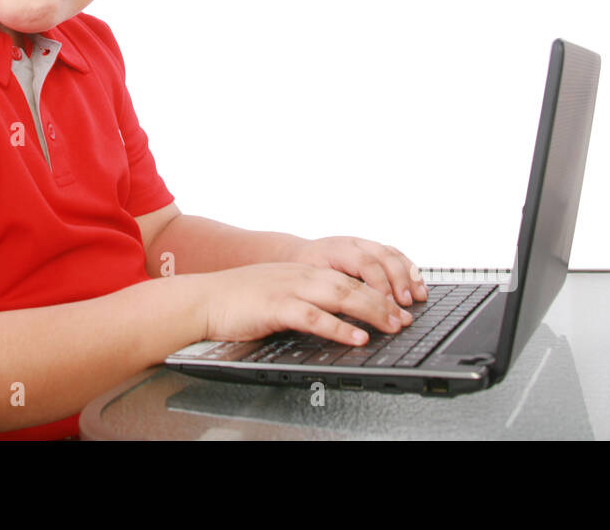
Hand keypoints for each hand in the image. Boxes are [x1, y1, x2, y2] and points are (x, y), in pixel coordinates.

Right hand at [193, 263, 411, 344]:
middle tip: (406, 318)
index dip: (378, 289)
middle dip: (384, 300)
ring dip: (371, 310)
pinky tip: (356, 338)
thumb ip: (306, 299)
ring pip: (340, 295)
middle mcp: (301, 276)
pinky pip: (314, 317)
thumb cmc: (239, 301)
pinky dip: (338, 328)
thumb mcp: (279, 293)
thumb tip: (337, 315)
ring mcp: (289, 289)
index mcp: (303, 272)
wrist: (204, 299)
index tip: (400, 305)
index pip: (350, 276)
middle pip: (352, 283)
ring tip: (393, 325)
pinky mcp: (276, 306)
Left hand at [286, 236, 427, 307]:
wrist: (296, 254)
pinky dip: (409, 270)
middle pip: (383, 257)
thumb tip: (352, 319)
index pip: (364, 264)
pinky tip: (417, 286)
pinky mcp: (371, 248)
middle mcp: (352, 243)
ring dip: (408, 276)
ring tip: (419, 298)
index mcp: (336, 250)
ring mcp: (363, 243)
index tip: (388, 307)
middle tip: (406, 306)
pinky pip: (395, 255)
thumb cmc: (301, 272)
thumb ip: (331, 296)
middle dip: (399, 282)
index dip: (379, 285)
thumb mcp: (310, 285)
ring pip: (392, 254)